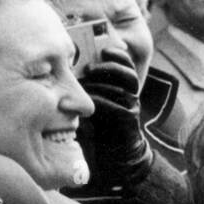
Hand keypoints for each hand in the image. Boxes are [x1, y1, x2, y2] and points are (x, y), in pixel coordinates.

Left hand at [78, 50, 151, 193]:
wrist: (116, 153)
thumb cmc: (102, 125)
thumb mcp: (96, 102)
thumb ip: (90, 87)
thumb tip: (70, 71)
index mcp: (125, 87)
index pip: (127, 65)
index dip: (118, 55)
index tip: (104, 50)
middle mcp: (132, 95)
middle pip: (128, 74)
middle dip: (109, 67)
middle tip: (90, 68)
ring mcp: (132, 107)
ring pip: (124, 88)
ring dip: (103, 82)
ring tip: (86, 82)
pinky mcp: (129, 121)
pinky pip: (118, 107)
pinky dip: (102, 101)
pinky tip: (89, 100)